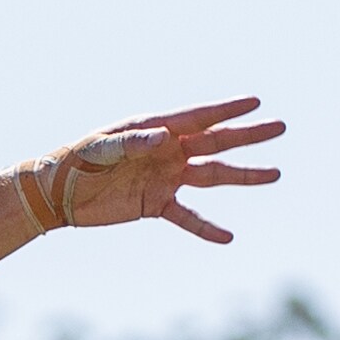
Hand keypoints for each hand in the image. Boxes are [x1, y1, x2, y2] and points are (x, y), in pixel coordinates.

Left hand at [28, 97, 285, 245]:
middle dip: (249, 135)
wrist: (58, 194)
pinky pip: (188, 217)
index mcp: (156, 129)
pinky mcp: (156, 205)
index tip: (256, 101)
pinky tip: (228, 237)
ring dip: (244, 175)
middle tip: (281, 127)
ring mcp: (166, 178)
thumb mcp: (102, 148)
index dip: (228, 109)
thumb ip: (134, 141)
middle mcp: (168, 151)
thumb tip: (165, 138)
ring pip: (213, 176)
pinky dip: (206, 228)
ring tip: (275, 174)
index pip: (199, 117)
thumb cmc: (77, 161)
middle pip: (217, 142)